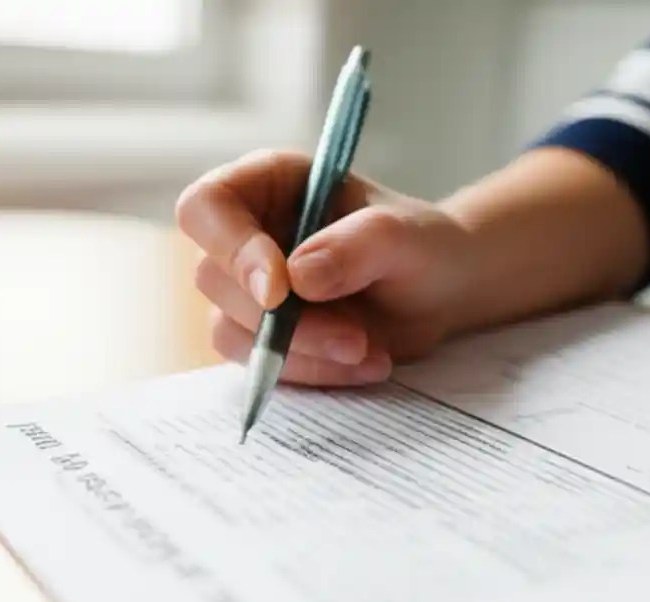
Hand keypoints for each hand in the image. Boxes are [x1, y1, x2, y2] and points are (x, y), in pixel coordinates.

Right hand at [175, 149, 475, 385]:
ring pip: (231, 330)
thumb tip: (297, 278)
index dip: (230, 248)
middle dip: (284, 320)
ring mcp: (248, 286)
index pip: (206, 207)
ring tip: (369, 351)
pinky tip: (365, 363)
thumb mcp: (405, 236)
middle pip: (214, 278)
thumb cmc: (423, 245)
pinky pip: (259, 363)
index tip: (279, 292)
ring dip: (300, 352)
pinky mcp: (261, 333)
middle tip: (356, 338)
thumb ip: (355, 246)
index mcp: (268, 182)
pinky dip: (310, 372)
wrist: (443, 291)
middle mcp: (247, 230)